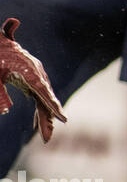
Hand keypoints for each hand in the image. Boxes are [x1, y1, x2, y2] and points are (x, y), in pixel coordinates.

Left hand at [0, 17, 65, 141]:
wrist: (0, 42)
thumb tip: (5, 112)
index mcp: (30, 72)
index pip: (44, 93)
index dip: (53, 107)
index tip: (64, 119)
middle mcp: (38, 75)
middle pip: (46, 99)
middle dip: (48, 119)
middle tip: (46, 139)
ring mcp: (37, 77)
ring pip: (44, 100)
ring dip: (45, 117)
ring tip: (45, 137)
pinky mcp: (33, 80)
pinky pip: (40, 97)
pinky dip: (41, 110)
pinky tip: (38, 124)